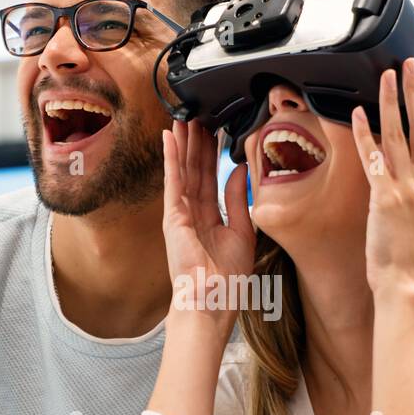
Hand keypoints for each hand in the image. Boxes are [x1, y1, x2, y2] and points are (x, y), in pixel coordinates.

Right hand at [161, 119, 252, 330]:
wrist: (211, 302)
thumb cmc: (226, 279)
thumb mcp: (243, 232)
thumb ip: (239, 200)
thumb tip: (239, 170)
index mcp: (210, 218)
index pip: (211, 178)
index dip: (213, 153)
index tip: (217, 129)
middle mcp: (192, 213)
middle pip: (195, 169)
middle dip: (197, 141)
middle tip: (200, 112)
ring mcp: (180, 213)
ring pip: (183, 170)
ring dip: (183, 143)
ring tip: (183, 116)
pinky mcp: (173, 216)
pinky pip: (173, 181)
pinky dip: (171, 158)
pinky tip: (170, 138)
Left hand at [351, 57, 413, 296]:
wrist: (403, 282)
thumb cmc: (408, 257)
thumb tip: (412, 173)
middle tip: (411, 66)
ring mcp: (407, 190)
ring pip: (399, 136)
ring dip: (392, 103)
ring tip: (387, 77)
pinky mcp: (385, 199)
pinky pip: (374, 159)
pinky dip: (365, 135)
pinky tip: (359, 114)